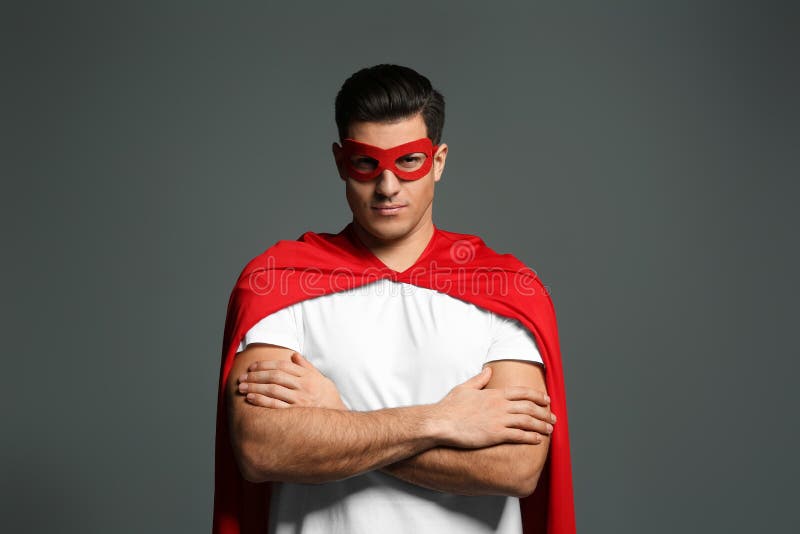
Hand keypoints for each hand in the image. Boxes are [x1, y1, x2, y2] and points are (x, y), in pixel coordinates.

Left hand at [237, 352, 347, 409]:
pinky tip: (250, 398)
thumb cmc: (328, 398)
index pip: (282, 366)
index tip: (252, 367)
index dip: (265, 365)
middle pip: (275, 376)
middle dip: (256, 375)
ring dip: (254, 387)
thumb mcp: (321, 379)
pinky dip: (261, 400)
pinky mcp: (296, 414)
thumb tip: (294, 355)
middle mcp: (303, 386)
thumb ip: (306, 367)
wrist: (339, 420)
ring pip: (272, 390)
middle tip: (242, 377)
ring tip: (241, 387)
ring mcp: (299, 400)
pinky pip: (275, 406)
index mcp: (308, 376)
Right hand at [431, 367, 555, 448]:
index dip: (537, 396)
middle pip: (529, 407)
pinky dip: (530, 437)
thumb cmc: (450, 407)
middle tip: (553, 417)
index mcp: (494, 394)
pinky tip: (538, 440)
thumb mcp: (465, 388)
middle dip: (544, 412)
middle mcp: (500, 405)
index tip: (546, 400)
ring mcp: (499, 420)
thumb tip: (489, 370)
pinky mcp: (496, 434)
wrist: (441, 422)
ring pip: (528, 421)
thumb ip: (479, 379)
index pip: (522, 392)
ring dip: (541, 425)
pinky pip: (519, 435)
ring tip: (550, 429)